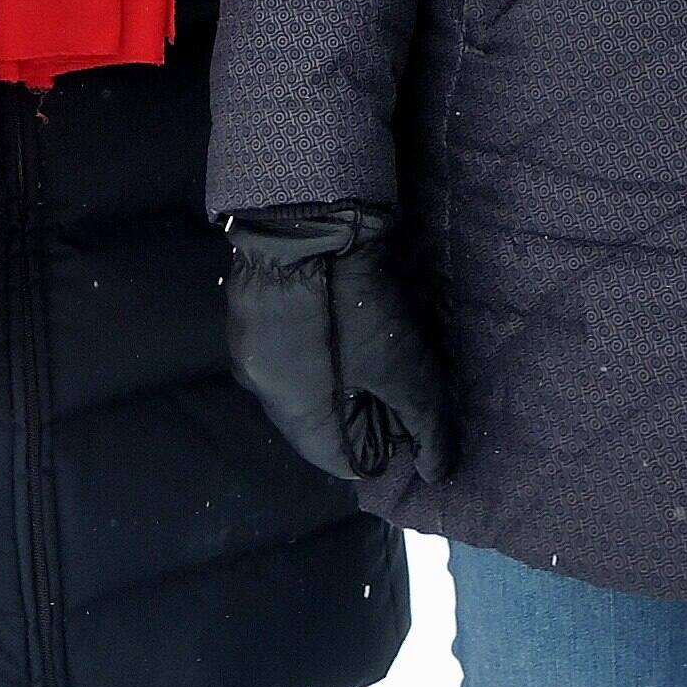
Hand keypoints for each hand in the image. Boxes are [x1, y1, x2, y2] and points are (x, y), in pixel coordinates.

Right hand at [224, 202, 453, 481]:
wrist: (308, 215)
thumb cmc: (354, 302)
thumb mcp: (404, 369)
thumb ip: (425, 426)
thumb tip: (436, 471)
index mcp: (288, 407)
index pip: (340, 458)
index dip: (383, 445)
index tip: (411, 419)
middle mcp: (259, 382)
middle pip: (321, 421)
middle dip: (365, 410)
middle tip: (401, 381)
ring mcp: (249, 341)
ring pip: (306, 382)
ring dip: (344, 375)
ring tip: (381, 346)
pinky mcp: (252, 307)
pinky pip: (294, 346)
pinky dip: (323, 344)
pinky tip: (350, 318)